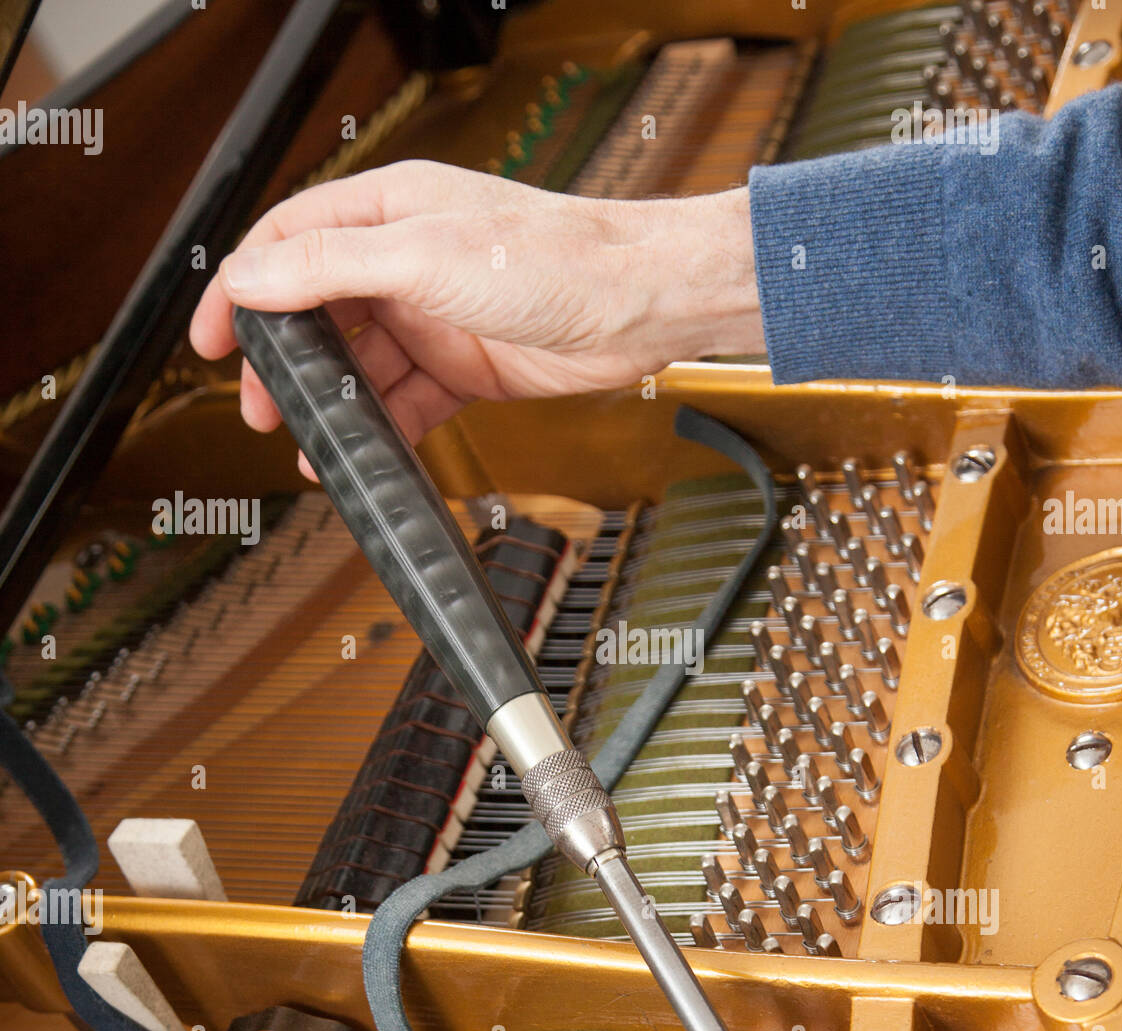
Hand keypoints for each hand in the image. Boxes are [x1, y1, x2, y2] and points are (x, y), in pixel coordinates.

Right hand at [190, 161, 763, 472]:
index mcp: (387, 214)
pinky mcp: (466, 366)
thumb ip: (331, 269)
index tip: (208, 339)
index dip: (240, 290)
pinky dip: (382, 427)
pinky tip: (365, 452)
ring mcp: (435, 317)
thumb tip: (251, 279)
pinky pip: (406, 400)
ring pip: (361, 364)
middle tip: (260, 407)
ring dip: (333, 404)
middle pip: (317, 312)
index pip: (287, 245)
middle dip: (284, 362)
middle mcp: (407, 263)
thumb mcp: (425, 257)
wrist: (639, 307)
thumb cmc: (557, 259)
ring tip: (312, 441)